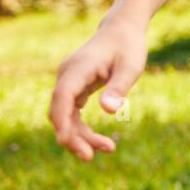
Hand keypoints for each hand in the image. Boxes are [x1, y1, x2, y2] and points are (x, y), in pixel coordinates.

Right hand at [48, 16, 146, 160]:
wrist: (122, 32)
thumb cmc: (128, 47)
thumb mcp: (130, 67)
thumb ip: (119, 88)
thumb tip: (109, 110)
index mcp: (77, 68)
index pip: (62, 96)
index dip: (62, 120)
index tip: (67, 141)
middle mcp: (67, 76)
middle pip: (59, 111)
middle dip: (71, 136)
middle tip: (89, 157)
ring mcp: (68, 83)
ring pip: (66, 116)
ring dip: (80, 136)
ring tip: (108, 149)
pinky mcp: (74, 89)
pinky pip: (72, 113)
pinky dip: (83, 128)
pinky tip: (101, 142)